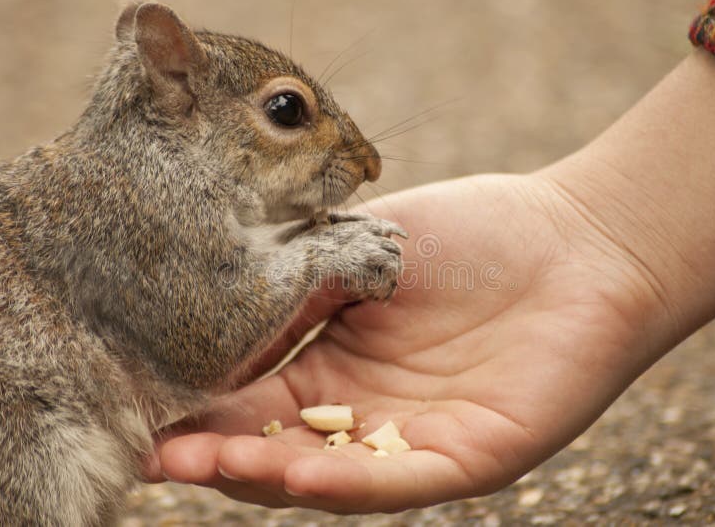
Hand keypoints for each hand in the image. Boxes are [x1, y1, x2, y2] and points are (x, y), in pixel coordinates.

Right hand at [144, 171, 665, 511]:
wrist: (576, 240)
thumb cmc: (473, 234)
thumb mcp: (365, 252)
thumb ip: (297, 289)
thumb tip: (206, 314)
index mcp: (335, 360)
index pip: (252, 395)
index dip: (200, 404)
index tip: (139, 403)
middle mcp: (366, 410)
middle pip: (276, 445)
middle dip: (214, 454)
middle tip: (151, 454)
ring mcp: (414, 438)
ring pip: (327, 474)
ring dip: (264, 475)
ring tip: (202, 467)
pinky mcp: (470, 456)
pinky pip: (399, 478)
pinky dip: (346, 480)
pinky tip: (297, 473)